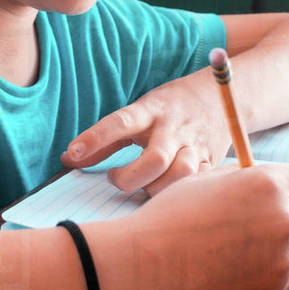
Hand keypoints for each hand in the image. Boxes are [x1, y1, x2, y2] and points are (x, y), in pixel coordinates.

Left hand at [61, 72, 233, 194]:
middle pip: (155, 159)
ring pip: (180, 175)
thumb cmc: (168, 108)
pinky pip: (197, 184)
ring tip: (143, 185)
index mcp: (151, 110)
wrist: (219, 96)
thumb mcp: (138, 113)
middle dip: (130, 177)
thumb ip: (105, 139)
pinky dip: (179, 192)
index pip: (120, 122)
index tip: (72, 154)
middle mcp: (174, 127)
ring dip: (156, 188)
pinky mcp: (211, 161)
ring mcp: (196, 145)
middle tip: (114, 177)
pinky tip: (166, 191)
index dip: (95, 138)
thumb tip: (69, 159)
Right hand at [126, 162, 288, 289]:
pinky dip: (259, 275)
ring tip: (228, 252)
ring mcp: (282, 260)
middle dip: (281, 218)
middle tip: (246, 227)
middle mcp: (284, 220)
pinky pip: (277, 278)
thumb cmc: (169, 219)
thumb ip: (243, 178)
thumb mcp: (204, 180)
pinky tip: (225, 273)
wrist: (146, 270)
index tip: (274, 197)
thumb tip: (264, 182)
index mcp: (268, 185)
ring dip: (272, 249)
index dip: (288, 188)